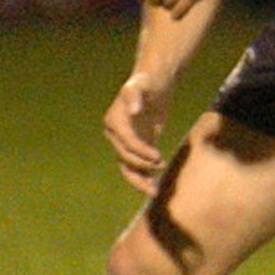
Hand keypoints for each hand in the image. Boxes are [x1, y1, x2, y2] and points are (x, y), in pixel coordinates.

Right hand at [103, 70, 170, 192]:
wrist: (154, 85)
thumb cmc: (146, 82)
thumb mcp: (140, 85)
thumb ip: (134, 95)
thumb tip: (132, 110)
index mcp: (113, 122)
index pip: (126, 142)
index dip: (140, 151)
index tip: (158, 157)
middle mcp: (115, 135)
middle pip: (126, 157)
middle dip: (143, 164)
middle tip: (161, 165)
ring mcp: (125, 143)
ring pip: (128, 168)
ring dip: (140, 180)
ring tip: (154, 191)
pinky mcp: (137, 148)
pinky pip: (137, 167)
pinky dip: (145, 177)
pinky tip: (154, 187)